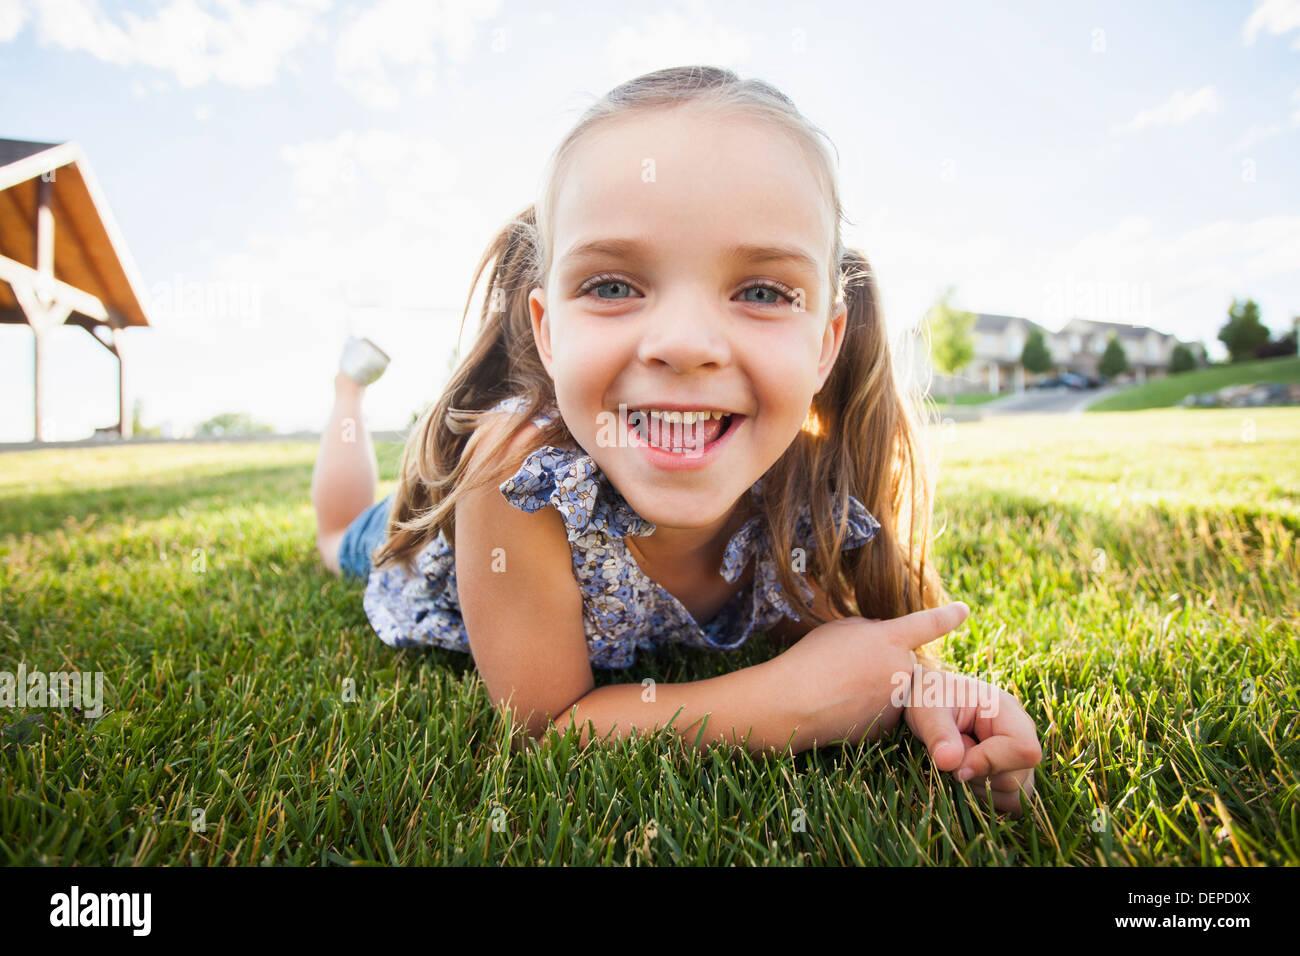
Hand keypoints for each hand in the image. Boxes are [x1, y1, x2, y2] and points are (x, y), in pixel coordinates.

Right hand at [772, 602, 972, 750]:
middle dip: (881, 662)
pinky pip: (882, 712)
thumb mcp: (841, 630)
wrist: (792, 704)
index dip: (948, 616)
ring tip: (838, 687)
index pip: (928, 624)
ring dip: (873, 686)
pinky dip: (865, 708)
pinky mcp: (886, 728)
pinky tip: (841, 706)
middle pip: (902, 661)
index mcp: (891, 640)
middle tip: (847, 667)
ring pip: (892, 688)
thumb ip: (873, 630)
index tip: (965, 610)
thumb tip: (887, 638)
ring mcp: (896, 701)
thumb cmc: (810, 659)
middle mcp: (902, 670)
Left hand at [904, 666, 1042, 815]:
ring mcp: (1018, 758)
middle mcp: (1022, 736)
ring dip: (977, 788)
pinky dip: (982, 797)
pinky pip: (1007, 802)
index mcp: (1008, 711)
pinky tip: (964, 776)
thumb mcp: (929, 710)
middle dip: (977, 775)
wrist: (928, 701)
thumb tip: (948, 763)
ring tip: (958, 761)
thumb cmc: (930, 698)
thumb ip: (939, 734)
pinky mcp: (1010, 776)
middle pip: (1015, 779)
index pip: (1024, 750)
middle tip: (952, 752)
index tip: (957, 761)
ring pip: (1012, 795)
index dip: (990, 762)